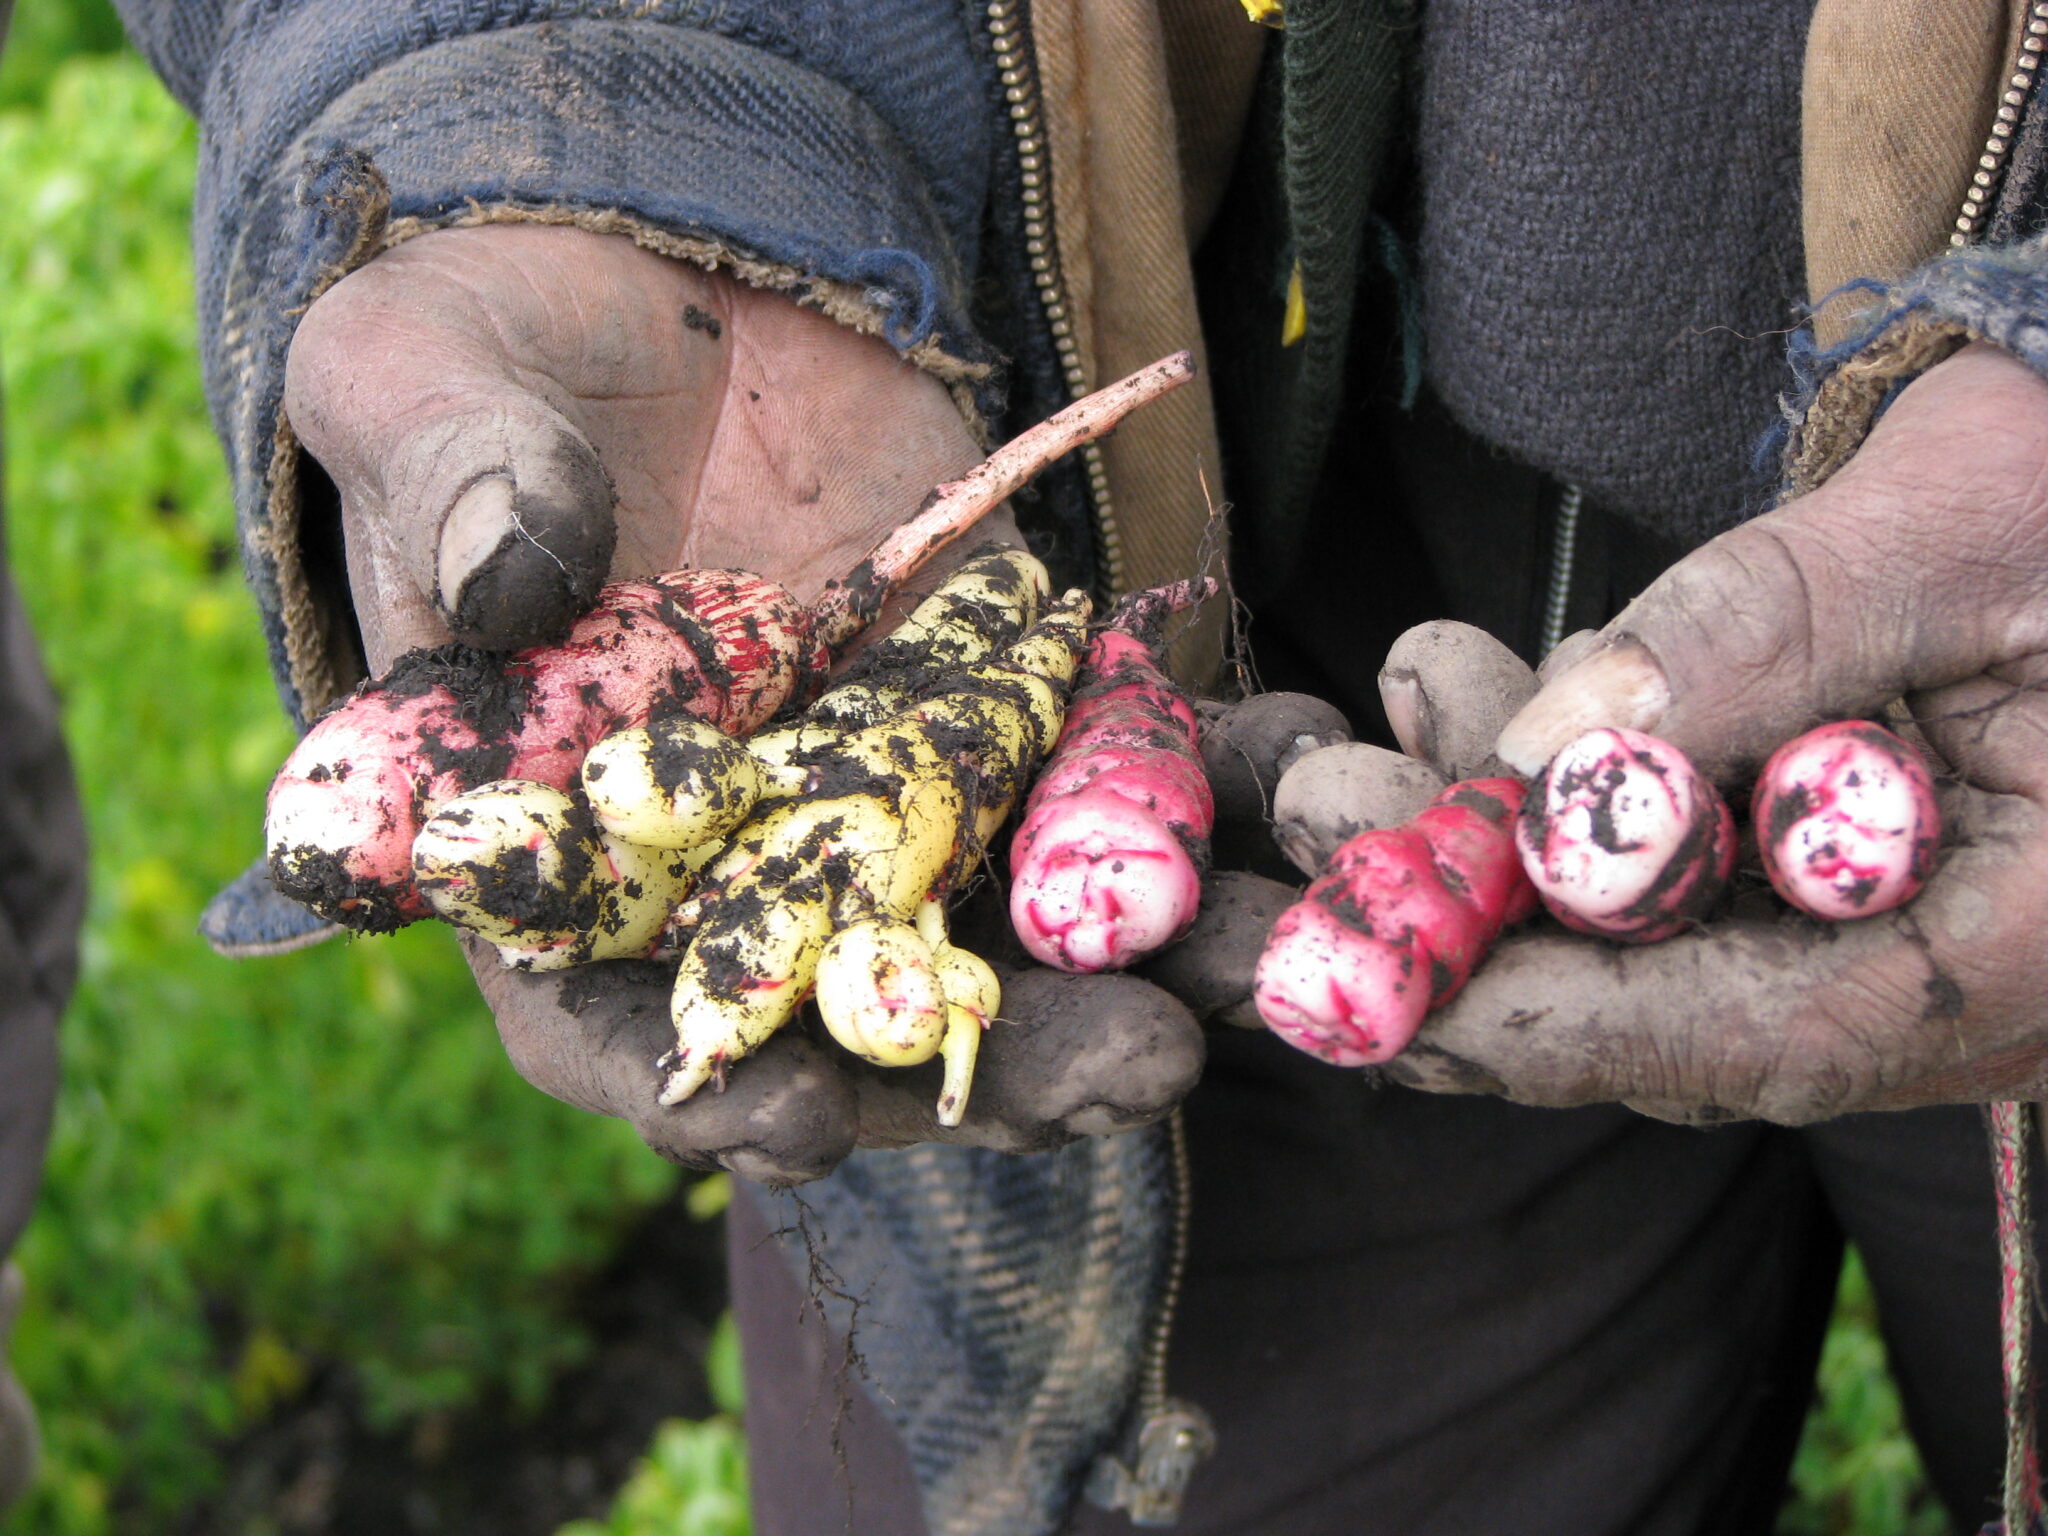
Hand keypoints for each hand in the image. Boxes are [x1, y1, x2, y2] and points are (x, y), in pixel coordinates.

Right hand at [283, 224, 1199, 1180]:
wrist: (654, 286)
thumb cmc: (481, 357)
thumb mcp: (422, 390)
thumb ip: (458, 491)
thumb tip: (507, 581)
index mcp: (561, 847)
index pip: (612, 1019)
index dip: (703, 1087)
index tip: (803, 1122)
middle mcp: (736, 859)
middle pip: (858, 1012)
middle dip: (998, 1061)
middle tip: (1130, 1072)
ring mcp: (876, 790)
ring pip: (1007, 923)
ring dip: (1138, 960)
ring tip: (1253, 969)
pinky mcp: (989, 698)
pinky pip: (1097, 765)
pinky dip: (1191, 776)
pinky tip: (1289, 762)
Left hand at [1379, 341, 2047, 1123]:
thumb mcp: (1953, 528)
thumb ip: (1766, 636)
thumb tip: (1550, 754)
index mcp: (2041, 935)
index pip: (1784, 1033)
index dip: (1572, 1023)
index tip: (1401, 993)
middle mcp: (1958, 969)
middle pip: (1678, 1007)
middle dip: (1480, 918)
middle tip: (1327, 815)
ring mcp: (1882, 925)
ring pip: (1646, 940)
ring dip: (1488, 845)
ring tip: (1348, 757)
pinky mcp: (1815, 869)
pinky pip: (1660, 870)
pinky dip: (1551, 798)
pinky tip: (1455, 699)